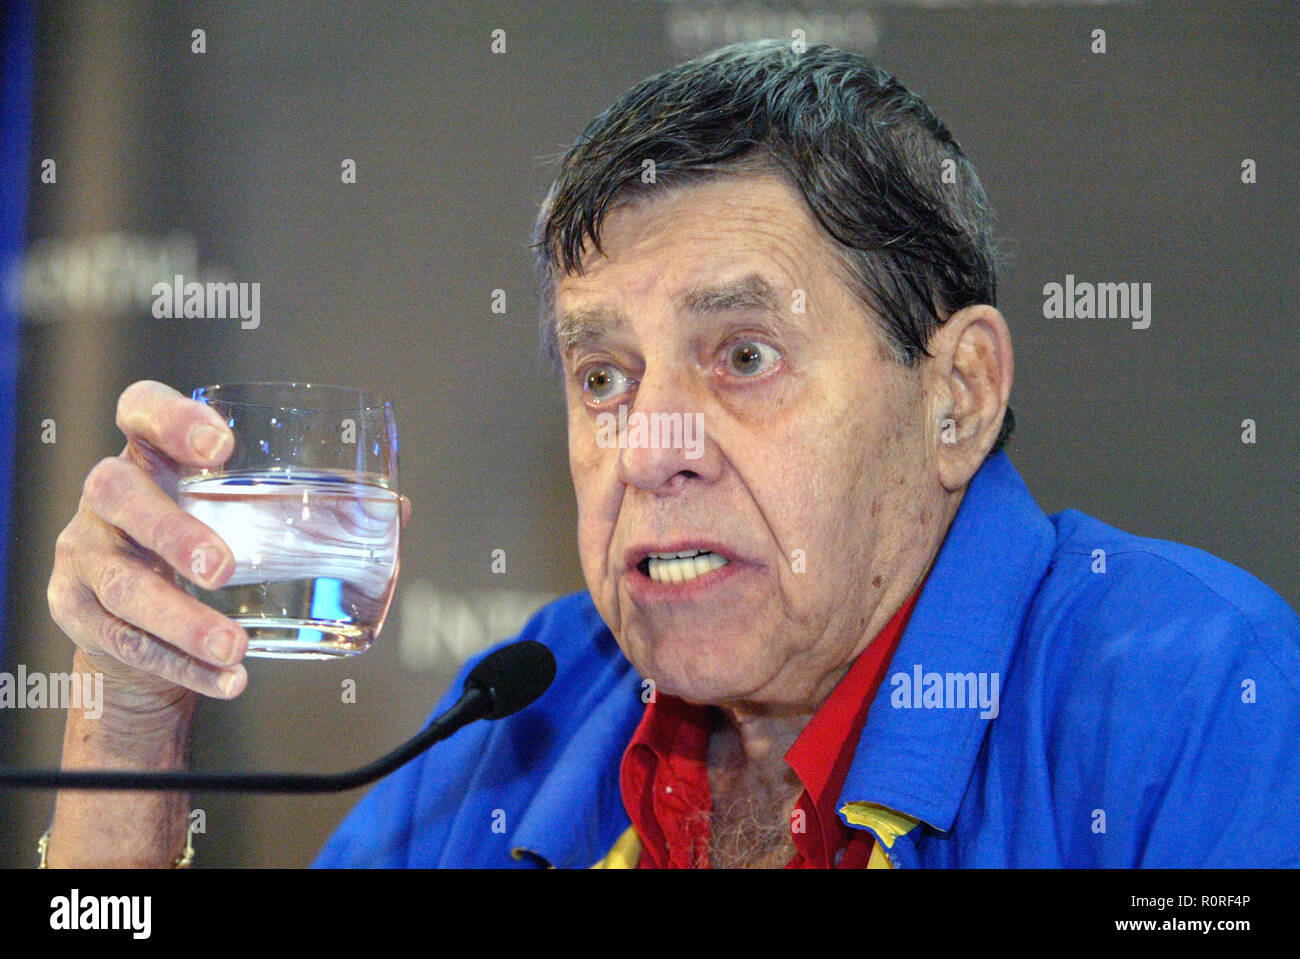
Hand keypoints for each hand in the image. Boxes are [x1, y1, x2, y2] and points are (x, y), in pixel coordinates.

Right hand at [46, 380, 414, 712]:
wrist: (142, 627)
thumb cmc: (205, 551)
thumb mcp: (246, 519)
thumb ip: (317, 509)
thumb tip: (397, 511)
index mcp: (152, 457)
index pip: (140, 409)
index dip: (171, 417)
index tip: (219, 444)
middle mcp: (108, 496)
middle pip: (117, 493)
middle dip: (172, 531)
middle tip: (224, 568)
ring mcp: (84, 552)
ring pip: (120, 584)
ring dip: (181, 620)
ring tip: (234, 646)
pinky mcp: (75, 610)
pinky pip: (122, 640)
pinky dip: (178, 663)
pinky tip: (224, 676)